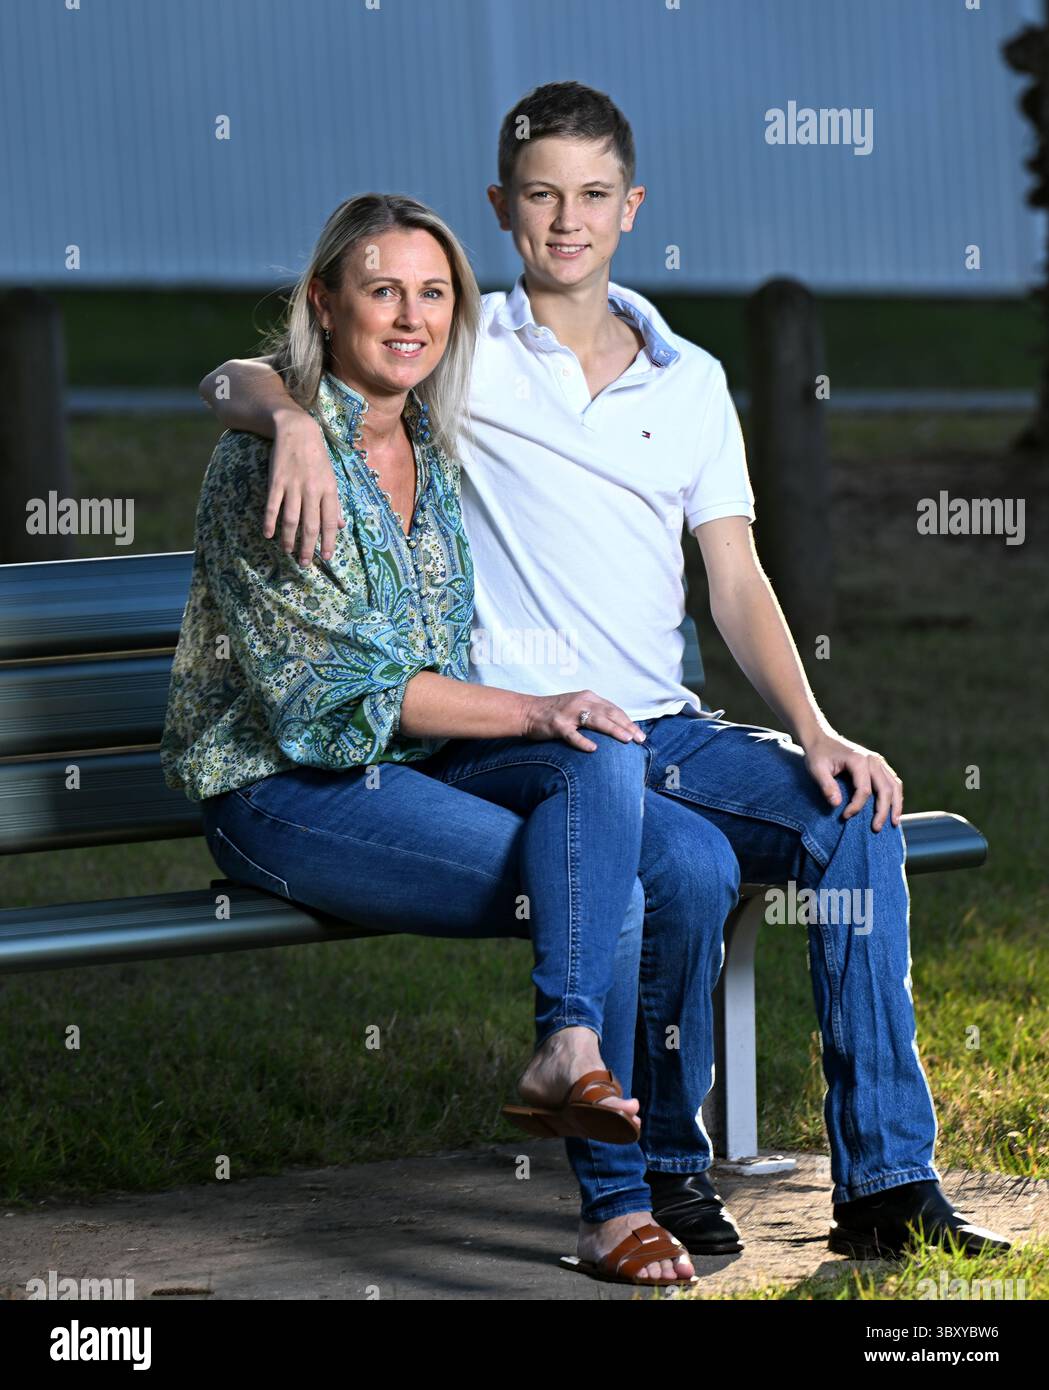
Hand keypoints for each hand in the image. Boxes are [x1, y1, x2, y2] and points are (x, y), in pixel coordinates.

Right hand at [264, 411, 345, 565]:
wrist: (297, 430)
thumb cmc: (317, 457)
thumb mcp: (331, 479)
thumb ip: (335, 504)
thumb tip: (341, 526)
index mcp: (329, 490)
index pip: (330, 522)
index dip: (328, 541)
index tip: (326, 557)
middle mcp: (313, 491)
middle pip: (310, 526)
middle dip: (308, 548)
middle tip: (305, 563)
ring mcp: (294, 486)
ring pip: (291, 520)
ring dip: (289, 539)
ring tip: (287, 551)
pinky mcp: (277, 481)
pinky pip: (273, 506)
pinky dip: (270, 522)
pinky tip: (268, 534)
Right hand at [523, 691, 646, 751]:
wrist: (526, 712)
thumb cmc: (554, 713)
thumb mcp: (577, 707)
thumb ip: (594, 714)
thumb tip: (616, 727)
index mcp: (588, 697)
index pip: (613, 709)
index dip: (628, 721)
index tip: (640, 734)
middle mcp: (581, 702)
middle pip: (609, 713)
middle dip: (627, 726)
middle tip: (640, 739)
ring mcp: (568, 713)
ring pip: (596, 721)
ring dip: (613, 730)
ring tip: (627, 739)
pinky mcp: (557, 725)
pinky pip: (572, 734)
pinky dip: (583, 741)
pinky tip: (593, 749)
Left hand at [801, 730, 902, 830]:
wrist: (821, 738)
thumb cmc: (818, 754)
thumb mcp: (816, 769)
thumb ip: (826, 786)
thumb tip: (837, 804)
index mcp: (859, 760)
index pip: (864, 789)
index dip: (856, 806)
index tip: (845, 816)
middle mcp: (873, 760)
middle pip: (886, 789)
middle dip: (883, 811)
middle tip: (876, 829)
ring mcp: (878, 761)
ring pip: (895, 785)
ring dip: (896, 805)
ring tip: (894, 823)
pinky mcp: (879, 764)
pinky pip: (892, 781)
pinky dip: (895, 796)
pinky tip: (892, 809)